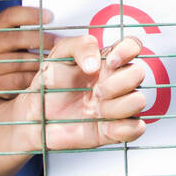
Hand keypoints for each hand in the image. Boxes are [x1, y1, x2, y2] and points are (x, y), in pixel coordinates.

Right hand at [0, 5, 56, 96]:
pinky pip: (22, 79)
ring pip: (22, 61)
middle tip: (61, 42)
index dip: (30, 14)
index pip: (10, 15)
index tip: (50, 17)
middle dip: (42, 39)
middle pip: (17, 38)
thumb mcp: (23, 36)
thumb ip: (35, 27)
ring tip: (60, 58)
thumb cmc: (22, 51)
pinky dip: (38, 76)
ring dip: (43, 60)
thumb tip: (64, 20)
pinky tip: (50, 73)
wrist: (6, 80)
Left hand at [23, 35, 147, 149]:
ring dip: (117, 106)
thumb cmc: (49, 85)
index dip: (128, 50)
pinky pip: (137, 128)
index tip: (110, 62)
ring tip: (96, 109)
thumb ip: (79, 46)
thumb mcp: (58, 55)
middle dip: (118, 83)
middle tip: (96, 91)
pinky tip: (103, 126)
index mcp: (107, 61)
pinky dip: (122, 128)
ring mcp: (118, 105)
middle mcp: (117, 81)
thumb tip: (95, 63)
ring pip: (139, 101)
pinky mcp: (116, 130)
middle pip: (139, 73)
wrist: (36, 118)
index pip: (133, 46)